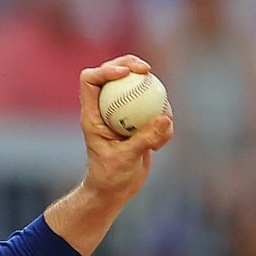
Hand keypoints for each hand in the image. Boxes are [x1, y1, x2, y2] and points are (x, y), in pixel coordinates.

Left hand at [78, 55, 174, 202]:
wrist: (115, 190)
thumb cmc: (111, 177)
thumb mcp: (127, 159)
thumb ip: (144, 138)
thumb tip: (165, 117)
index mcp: (92, 114)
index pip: (90, 80)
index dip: (106, 69)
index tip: (127, 73)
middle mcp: (104, 109)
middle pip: (113, 74)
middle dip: (129, 64)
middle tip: (147, 70)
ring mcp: (121, 114)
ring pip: (136, 88)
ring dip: (154, 98)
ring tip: (162, 121)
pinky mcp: (137, 122)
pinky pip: (153, 110)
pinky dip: (162, 123)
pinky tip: (160, 145)